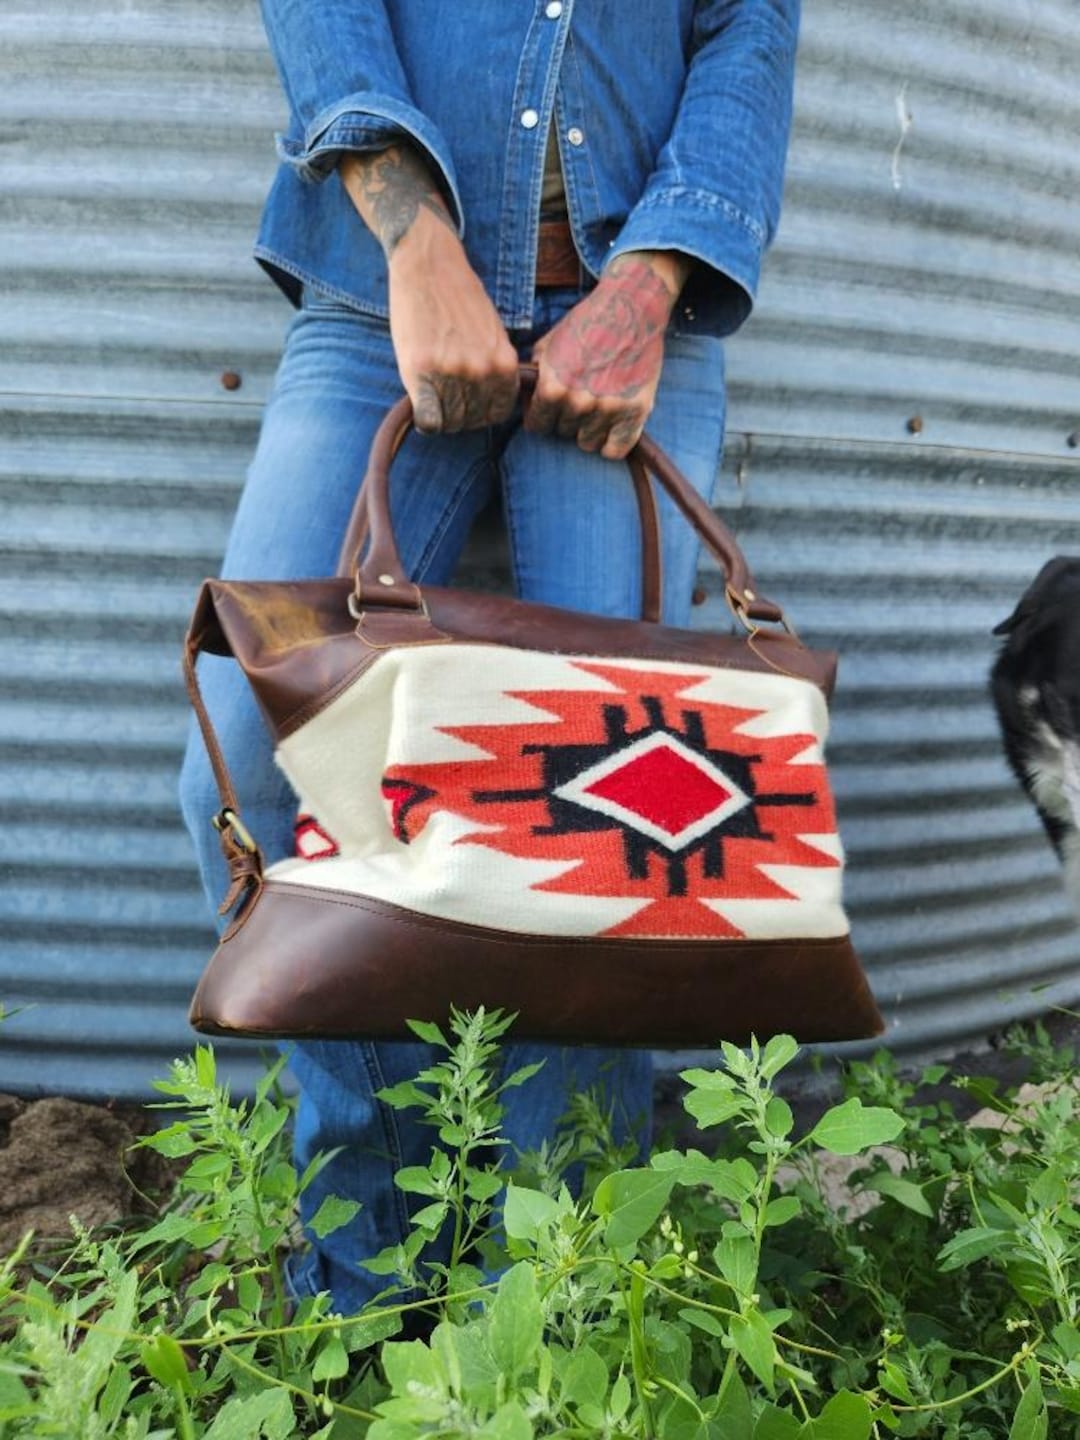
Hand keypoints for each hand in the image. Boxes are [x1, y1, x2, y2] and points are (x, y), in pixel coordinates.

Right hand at [340, 147, 518, 431]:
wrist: (428, 264)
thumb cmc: (459, 298)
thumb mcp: (492, 332)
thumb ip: (496, 367)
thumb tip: (497, 404)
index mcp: (503, 362)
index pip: (499, 413)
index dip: (483, 413)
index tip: (469, 404)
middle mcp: (481, 370)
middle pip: (473, 421)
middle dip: (461, 417)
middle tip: (446, 400)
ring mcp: (451, 371)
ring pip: (451, 423)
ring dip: (442, 417)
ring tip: (434, 397)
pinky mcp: (421, 369)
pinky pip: (429, 420)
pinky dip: (426, 421)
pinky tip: (421, 406)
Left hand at [525, 251, 690, 459]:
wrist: (630, 307)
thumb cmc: (586, 324)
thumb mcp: (548, 345)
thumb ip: (534, 377)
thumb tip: (520, 401)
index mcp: (553, 388)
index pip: (537, 426)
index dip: (543, 415)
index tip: (552, 406)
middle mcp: (579, 402)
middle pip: (563, 434)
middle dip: (568, 418)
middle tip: (582, 396)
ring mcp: (608, 409)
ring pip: (588, 443)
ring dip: (590, 429)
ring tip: (598, 404)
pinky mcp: (635, 411)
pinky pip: (615, 450)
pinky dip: (613, 443)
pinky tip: (613, 425)